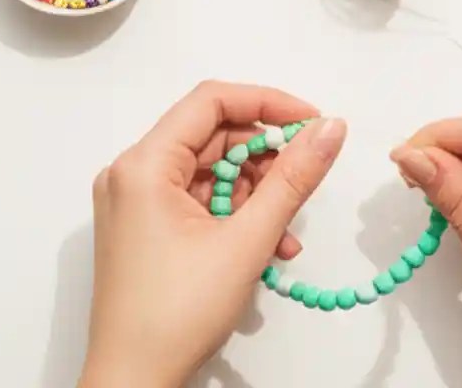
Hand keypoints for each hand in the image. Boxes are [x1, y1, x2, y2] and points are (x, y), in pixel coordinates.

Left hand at [80, 81, 346, 387]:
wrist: (133, 381)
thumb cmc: (177, 313)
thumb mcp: (247, 240)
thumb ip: (293, 179)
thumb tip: (330, 129)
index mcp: (143, 165)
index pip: (211, 101)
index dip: (268, 104)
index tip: (313, 123)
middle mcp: (131, 174)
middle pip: (211, 137)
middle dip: (265, 158)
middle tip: (305, 180)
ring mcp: (134, 203)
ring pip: (209, 172)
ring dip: (255, 194)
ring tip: (286, 235)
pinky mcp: (143, 229)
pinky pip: (197, 201)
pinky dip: (234, 215)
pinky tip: (267, 247)